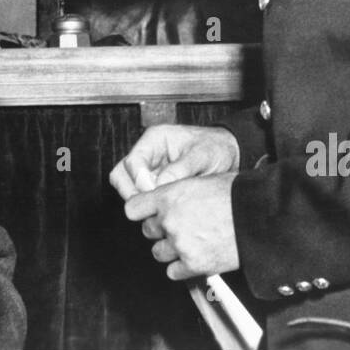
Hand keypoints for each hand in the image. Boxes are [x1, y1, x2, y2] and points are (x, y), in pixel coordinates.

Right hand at [110, 125, 240, 200]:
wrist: (229, 155)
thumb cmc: (216, 148)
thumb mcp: (203, 155)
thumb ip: (181, 168)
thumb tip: (160, 184)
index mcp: (155, 139)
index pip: (132, 161)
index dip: (140, 180)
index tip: (156, 192)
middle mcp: (148, 153)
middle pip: (121, 175)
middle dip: (132, 193)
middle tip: (152, 206)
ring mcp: (149, 170)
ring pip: (126, 188)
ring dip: (139, 201)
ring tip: (159, 209)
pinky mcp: (155, 184)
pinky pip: (142, 197)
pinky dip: (149, 206)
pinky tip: (166, 210)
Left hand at [123, 173, 239, 279]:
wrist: (259, 217)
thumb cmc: (236, 194)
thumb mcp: (201, 180)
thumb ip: (178, 191)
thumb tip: (167, 198)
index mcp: (169, 196)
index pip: (133, 208)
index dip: (141, 211)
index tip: (147, 213)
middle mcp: (169, 221)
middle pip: (148, 231)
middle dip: (161, 230)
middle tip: (181, 226)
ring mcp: (180, 244)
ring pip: (158, 252)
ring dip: (171, 249)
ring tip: (191, 242)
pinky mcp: (193, 265)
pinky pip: (173, 271)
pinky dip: (182, 267)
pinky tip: (196, 257)